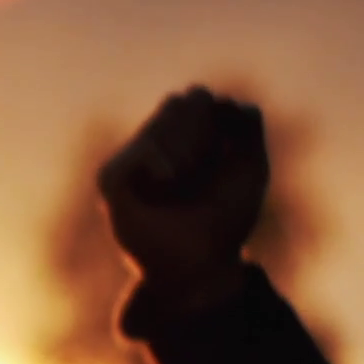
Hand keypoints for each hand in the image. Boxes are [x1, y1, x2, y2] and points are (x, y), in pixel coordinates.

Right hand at [98, 85, 268, 311]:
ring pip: (163, 116)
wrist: (202, 265)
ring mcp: (133, 158)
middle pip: (184, 100)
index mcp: (186, 137)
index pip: (200, 98)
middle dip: (206, 129)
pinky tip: (167, 179)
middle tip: (206, 166)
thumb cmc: (226, 220)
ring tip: (185, 177)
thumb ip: (248, 128)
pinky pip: (139, 144)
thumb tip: (227, 100)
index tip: (230, 154)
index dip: (221, 119)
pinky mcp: (112, 179)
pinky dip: (160, 159)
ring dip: (188, 144)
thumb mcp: (251, 169)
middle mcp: (156, 142)